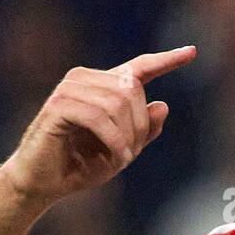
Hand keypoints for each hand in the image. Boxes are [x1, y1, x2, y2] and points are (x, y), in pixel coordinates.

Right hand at [1, 46, 195, 203]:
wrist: (42, 183)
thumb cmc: (79, 166)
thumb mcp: (123, 151)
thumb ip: (145, 131)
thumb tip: (162, 104)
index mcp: (102, 87)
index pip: (139, 67)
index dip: (167, 60)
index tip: (192, 52)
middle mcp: (85, 79)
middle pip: (131, 88)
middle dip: (140, 124)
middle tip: (132, 153)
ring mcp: (69, 89)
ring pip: (117, 102)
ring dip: (127, 136)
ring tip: (122, 158)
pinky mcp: (58, 105)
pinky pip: (99, 117)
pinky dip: (114, 140)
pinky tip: (117, 157)